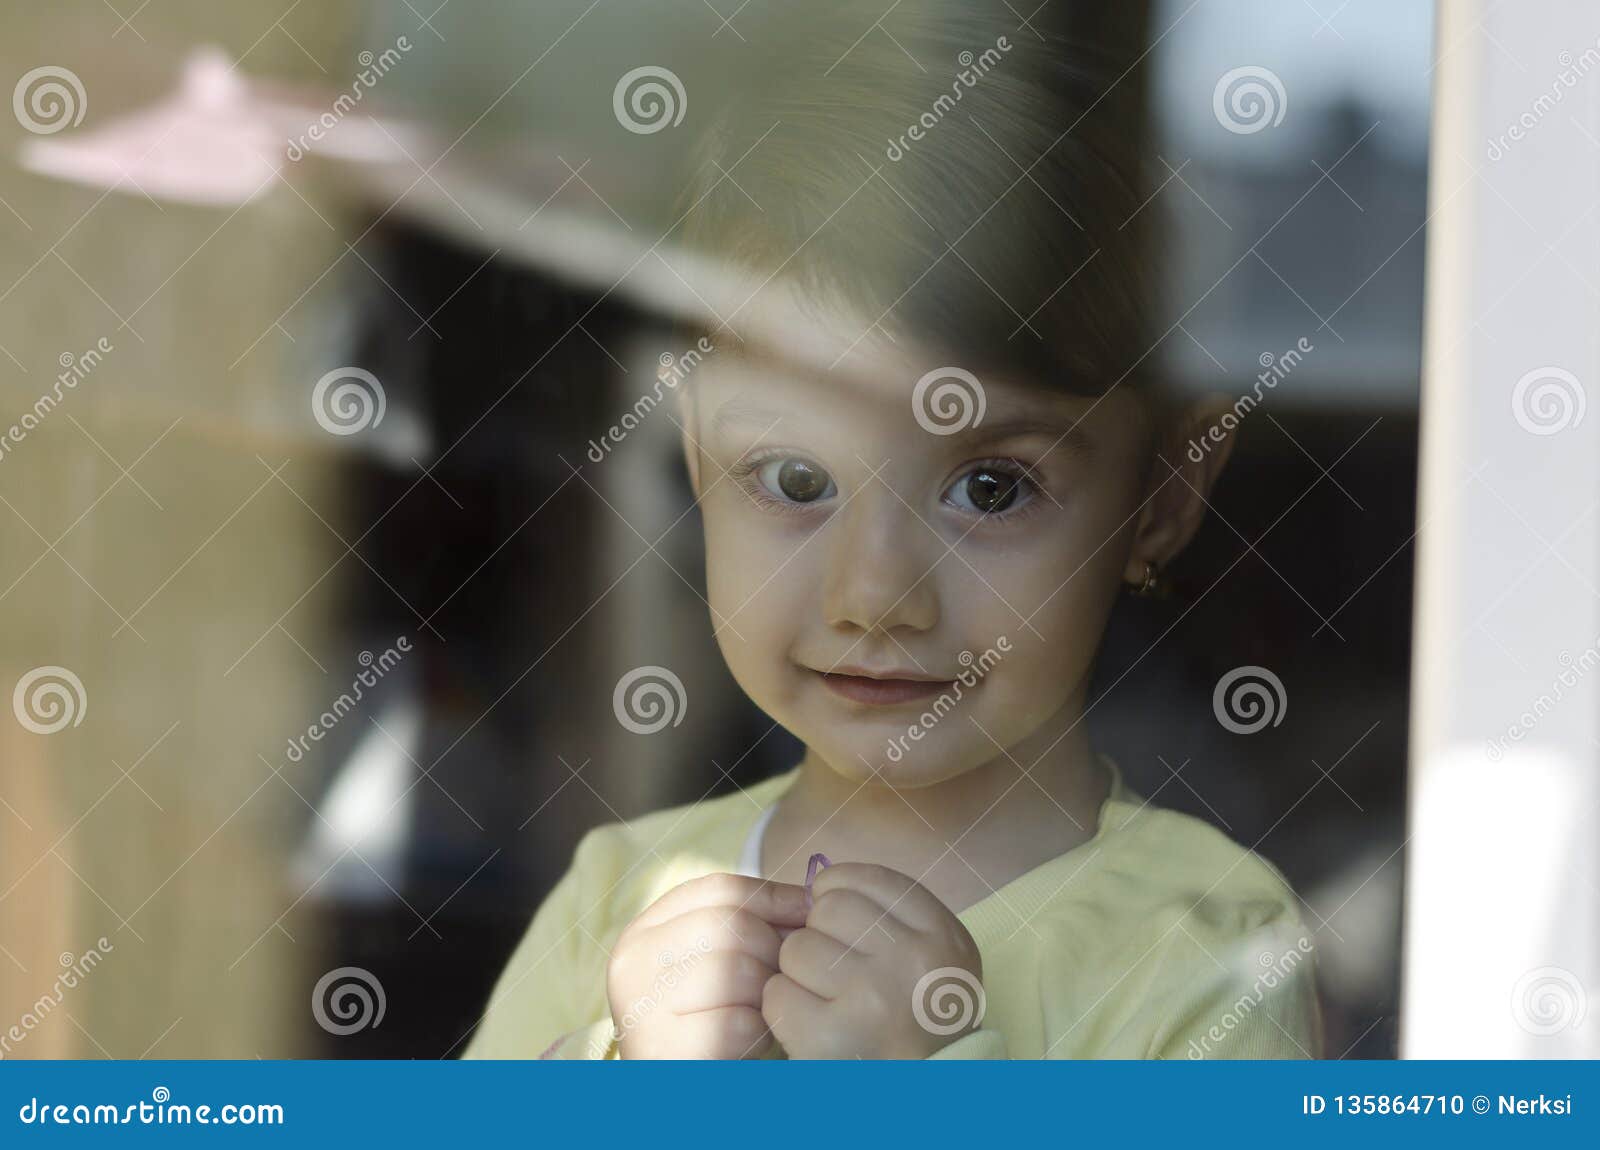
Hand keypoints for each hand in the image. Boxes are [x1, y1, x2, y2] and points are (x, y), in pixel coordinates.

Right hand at [606, 873, 808, 1058]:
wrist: (682, 1092)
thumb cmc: (711, 1023)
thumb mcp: (724, 964)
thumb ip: (753, 926)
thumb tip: (808, 898)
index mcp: (645, 930)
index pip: (718, 888)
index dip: (770, 896)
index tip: (806, 910)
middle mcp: (631, 961)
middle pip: (729, 925)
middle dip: (773, 950)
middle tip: (787, 978)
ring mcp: (640, 1005)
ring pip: (735, 971)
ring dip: (767, 996)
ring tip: (765, 1013)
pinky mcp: (661, 1049)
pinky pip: (737, 1024)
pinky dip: (758, 1036)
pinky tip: (750, 1045)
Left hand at [762, 862, 984, 1058]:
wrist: (933, 1089)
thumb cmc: (922, 1020)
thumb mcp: (937, 956)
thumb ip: (893, 915)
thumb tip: (819, 884)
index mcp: (942, 935)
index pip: (869, 879)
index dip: (837, 889)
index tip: (835, 915)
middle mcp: (912, 960)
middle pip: (827, 910)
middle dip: (818, 934)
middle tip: (833, 968)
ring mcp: (872, 998)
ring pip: (797, 949)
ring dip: (798, 973)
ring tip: (824, 999)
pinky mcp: (832, 1038)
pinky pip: (778, 995)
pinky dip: (784, 1010)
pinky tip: (809, 1025)